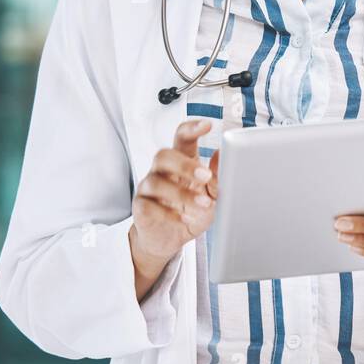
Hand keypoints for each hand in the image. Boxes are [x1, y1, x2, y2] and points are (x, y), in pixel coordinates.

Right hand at [130, 119, 219, 298]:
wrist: (169, 238)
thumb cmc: (192, 211)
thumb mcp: (212, 197)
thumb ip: (218, 179)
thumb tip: (222, 155)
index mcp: (181, 161)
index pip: (182, 138)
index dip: (192, 129)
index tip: (207, 125)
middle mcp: (162, 170)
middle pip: (163, 155)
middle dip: (184, 164)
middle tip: (205, 176)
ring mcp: (148, 188)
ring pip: (155, 181)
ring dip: (181, 193)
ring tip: (203, 205)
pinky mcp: (141, 207)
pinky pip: (148, 205)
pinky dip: (168, 213)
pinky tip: (183, 219)